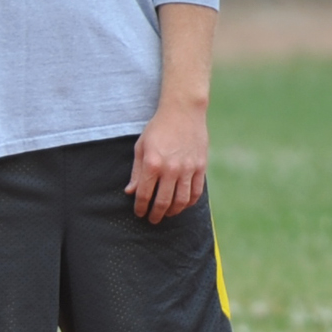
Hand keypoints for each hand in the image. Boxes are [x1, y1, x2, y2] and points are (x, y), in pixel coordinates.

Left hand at [126, 99, 208, 223]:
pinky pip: (196, 192)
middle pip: (163, 202)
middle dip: (155, 215)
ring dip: (173, 212)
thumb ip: (136, 172)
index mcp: (152, 164)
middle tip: (152, 219)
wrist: (183, 112)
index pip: (144, 195)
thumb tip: (130, 192)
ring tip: (167, 214)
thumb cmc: (158, 128)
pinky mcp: (201, 167)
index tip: (139, 213)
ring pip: (181, 201)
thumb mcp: (141, 147)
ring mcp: (188, 169)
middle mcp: (171, 170)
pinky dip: (189, 203)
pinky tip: (182, 204)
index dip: (140, 208)